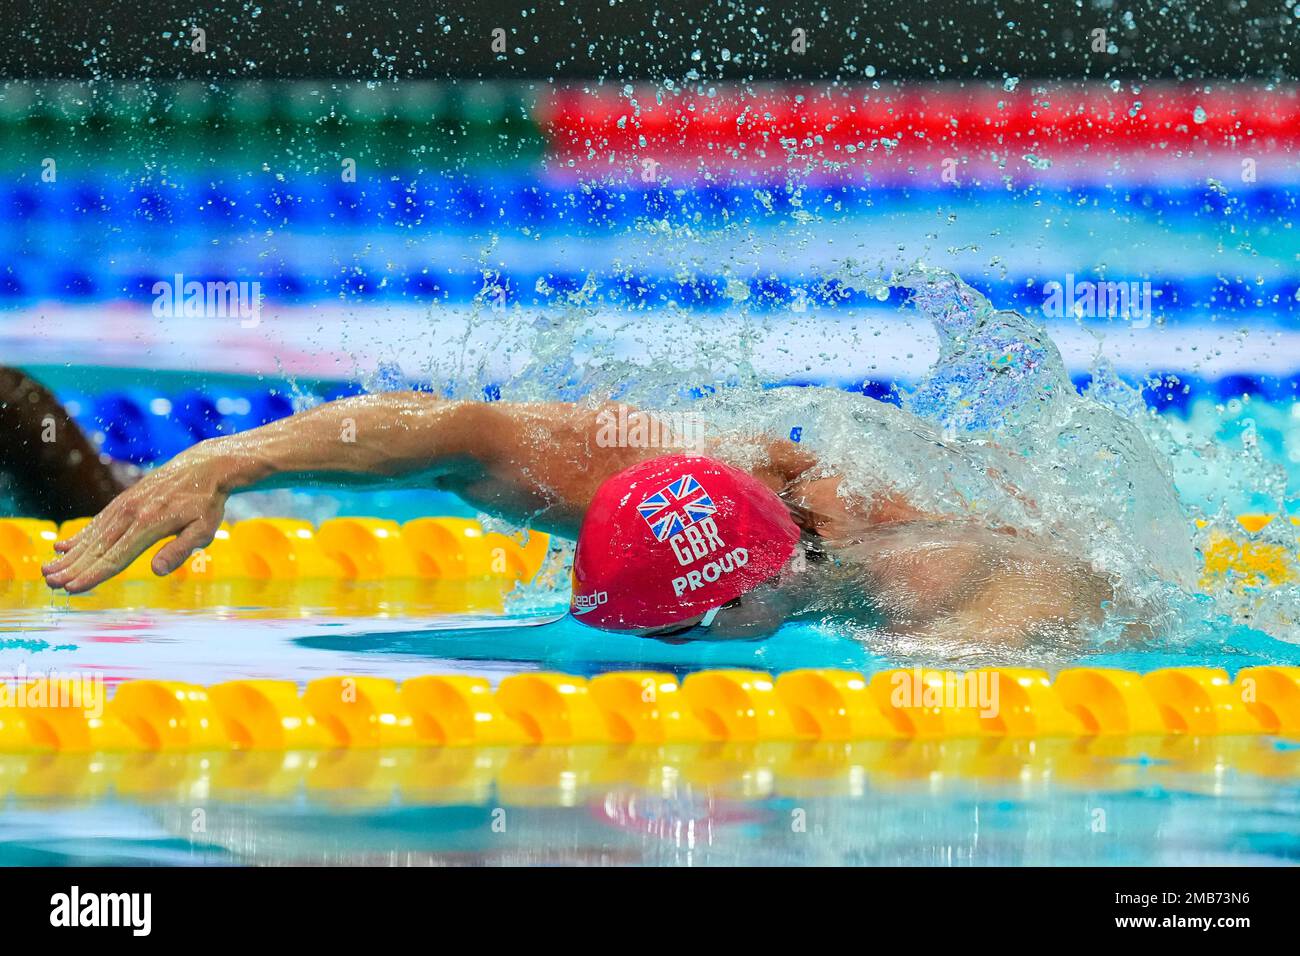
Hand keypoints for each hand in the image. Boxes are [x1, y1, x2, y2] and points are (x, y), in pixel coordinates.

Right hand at [42, 441, 239, 592]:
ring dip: (69, 555)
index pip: (116, 556)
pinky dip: (80, 536)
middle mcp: (131, 513)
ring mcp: (125, 505)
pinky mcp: (124, 501)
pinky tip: (63, 548)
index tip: (72, 589)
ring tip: (48, 570)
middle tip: (50, 584)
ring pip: (93, 535)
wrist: (203, 466)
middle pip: (97, 547)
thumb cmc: (206, 503)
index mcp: (150, 523)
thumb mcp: (204, 529)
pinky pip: (98, 522)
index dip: (93, 574)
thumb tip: (156, 570)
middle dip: (73, 568)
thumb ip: (180, 550)